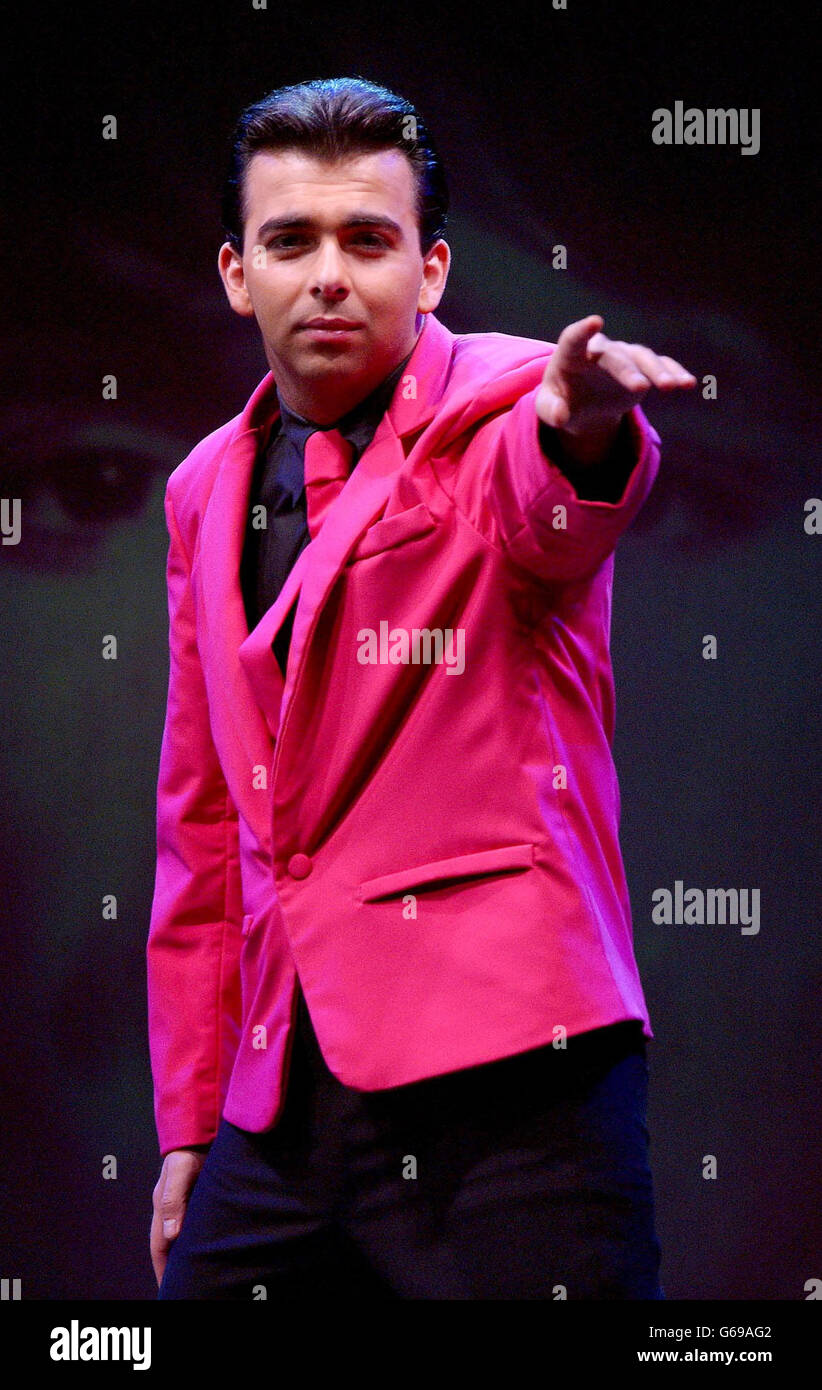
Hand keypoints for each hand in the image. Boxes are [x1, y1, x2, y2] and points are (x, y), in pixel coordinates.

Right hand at [150, 1146, 208, 1287]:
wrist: (204, 1127)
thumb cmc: (190, 1148)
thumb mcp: (180, 1172)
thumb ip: (173, 1199)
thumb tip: (171, 1233)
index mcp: (163, 1206)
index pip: (160, 1247)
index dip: (163, 1269)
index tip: (169, 1289)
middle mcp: (171, 1208)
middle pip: (170, 1245)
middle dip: (174, 1267)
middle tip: (185, 1287)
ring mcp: (184, 1203)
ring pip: (183, 1236)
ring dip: (187, 1254)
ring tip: (198, 1274)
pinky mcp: (198, 1197)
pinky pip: (196, 1224)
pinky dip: (199, 1239)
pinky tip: (210, 1247)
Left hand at [536, 315, 695, 464]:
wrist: (580, 403)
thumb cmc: (560, 400)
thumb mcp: (547, 409)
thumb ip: (549, 411)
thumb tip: (561, 416)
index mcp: (570, 356)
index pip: (574, 338)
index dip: (583, 330)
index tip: (596, 321)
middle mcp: (600, 351)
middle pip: (614, 357)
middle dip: (628, 371)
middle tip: (641, 388)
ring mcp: (624, 356)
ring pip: (642, 358)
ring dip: (657, 371)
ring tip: (672, 386)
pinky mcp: (642, 368)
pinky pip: (660, 366)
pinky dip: (674, 372)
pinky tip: (688, 383)